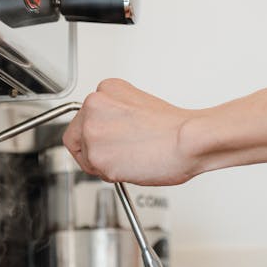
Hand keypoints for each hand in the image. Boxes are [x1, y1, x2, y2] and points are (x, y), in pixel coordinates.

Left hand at [62, 78, 198, 184]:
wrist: (189, 140)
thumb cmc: (174, 128)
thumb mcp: (138, 105)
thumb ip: (115, 114)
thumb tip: (108, 131)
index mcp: (105, 90)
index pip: (83, 117)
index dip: (95, 135)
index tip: (106, 142)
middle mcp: (93, 107)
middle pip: (77, 138)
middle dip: (94, 151)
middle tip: (118, 155)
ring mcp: (92, 131)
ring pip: (86, 158)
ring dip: (105, 165)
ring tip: (132, 159)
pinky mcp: (97, 156)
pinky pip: (98, 173)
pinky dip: (114, 176)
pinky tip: (133, 166)